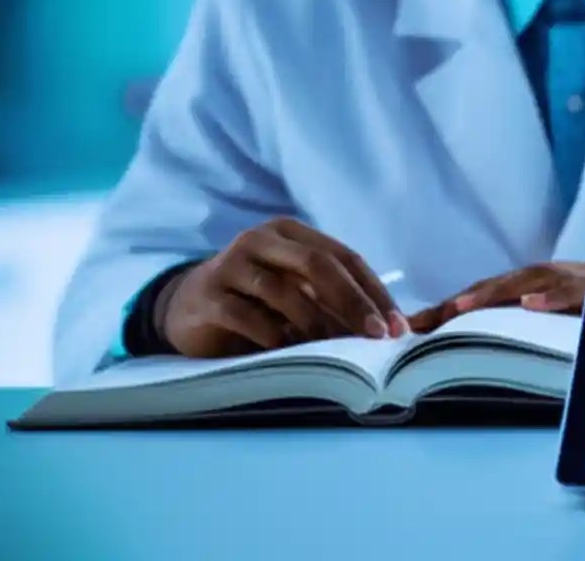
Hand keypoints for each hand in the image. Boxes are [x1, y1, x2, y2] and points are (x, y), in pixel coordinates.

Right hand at [159, 218, 407, 357]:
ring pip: (283, 290)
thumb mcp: (296, 292)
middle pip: (318, 264)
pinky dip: (273, 337)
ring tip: (335, 351)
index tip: (398, 326)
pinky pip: (247, 316)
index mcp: (291, 232)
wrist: (186, 308)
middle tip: (377, 336)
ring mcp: (231, 264)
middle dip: (353, 302)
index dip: (373, 291)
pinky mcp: (208, 295)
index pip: (343, 256)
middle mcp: (261, 240)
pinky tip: (288, 352)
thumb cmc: (256, 301)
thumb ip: (335, 302)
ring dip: (315, 323)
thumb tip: (395, 327)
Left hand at [408, 262, 584, 332]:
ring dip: (494, 293)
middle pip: (499, 283)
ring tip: (461, 308)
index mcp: (541, 285)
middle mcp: (553, 276)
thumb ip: (533, 330)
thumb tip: (489, 354)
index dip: (452, 307)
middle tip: (425, 319)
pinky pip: (576, 290)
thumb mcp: (568, 323)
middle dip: (460, 300)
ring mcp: (578, 277)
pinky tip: (531, 305)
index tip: (416, 325)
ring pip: (529, 280)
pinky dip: (553, 296)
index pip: (489, 294)